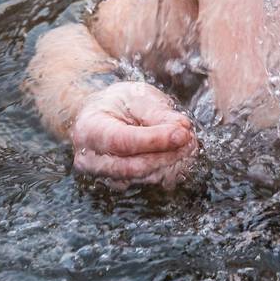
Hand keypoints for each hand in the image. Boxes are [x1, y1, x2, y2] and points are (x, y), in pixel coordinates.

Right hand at [70, 81, 197, 187]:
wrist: (103, 115)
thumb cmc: (119, 103)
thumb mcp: (136, 96)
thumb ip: (158, 113)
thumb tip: (182, 128)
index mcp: (89, 130)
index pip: (122, 141)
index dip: (154, 140)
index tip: (181, 133)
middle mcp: (92, 160)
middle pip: (133, 167)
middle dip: (167, 155)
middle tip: (189, 138)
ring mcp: (105, 176)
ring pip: (145, 177)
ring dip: (173, 162)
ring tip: (188, 142)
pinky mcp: (123, 184)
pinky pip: (150, 181)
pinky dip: (170, 169)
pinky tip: (181, 153)